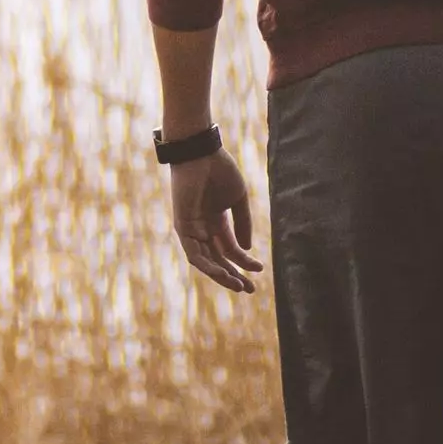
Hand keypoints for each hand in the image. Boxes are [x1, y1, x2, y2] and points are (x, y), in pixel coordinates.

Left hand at [166, 149, 263, 290]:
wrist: (202, 153)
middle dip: (234, 275)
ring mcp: (192, 228)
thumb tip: (247, 249)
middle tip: (250, 290)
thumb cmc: (220, 170)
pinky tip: (223, 273)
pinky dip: (207, 265)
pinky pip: (194, 253)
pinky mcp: (183, 226)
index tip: (259, 270)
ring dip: (221, 275)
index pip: (230, 249)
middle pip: (218, 259)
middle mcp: (203, 228)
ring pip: (205, 261)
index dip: (244, 262)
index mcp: (217, 221)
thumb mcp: (238, 199)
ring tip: (238, 285)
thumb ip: (242, 224)